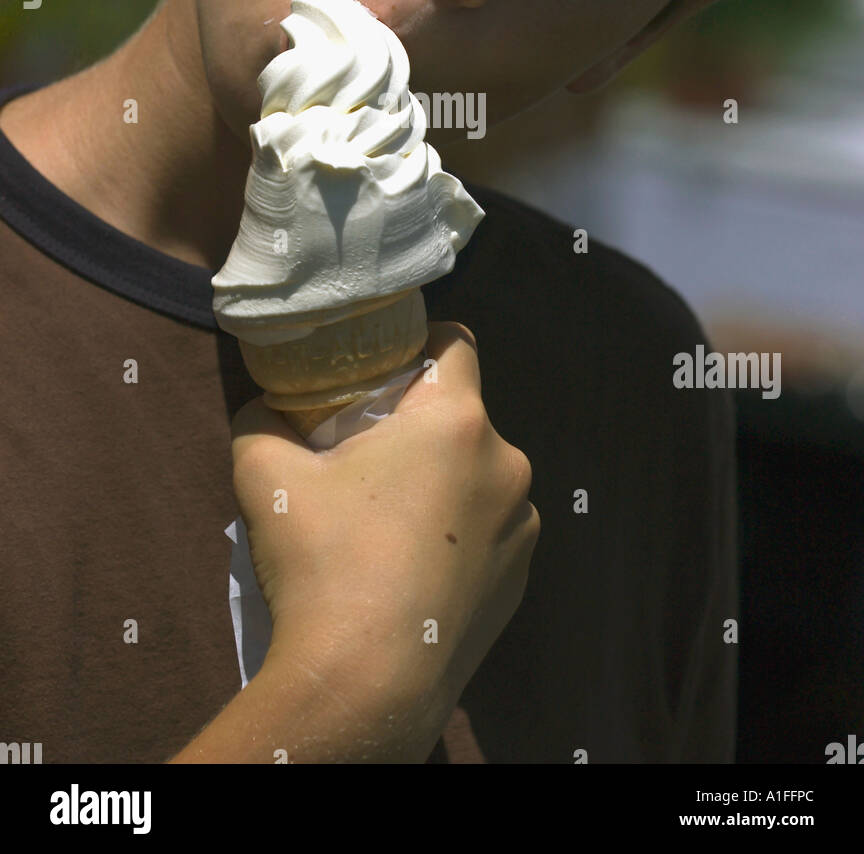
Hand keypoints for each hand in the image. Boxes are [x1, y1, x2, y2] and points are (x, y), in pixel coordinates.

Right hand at [231, 321, 538, 737]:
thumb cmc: (322, 565)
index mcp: (455, 421)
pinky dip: (455, 534)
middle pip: (460, 414)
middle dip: (415, 426)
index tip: (377, 376)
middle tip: (362, 458)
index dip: (415, 346)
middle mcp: (505, 463)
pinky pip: (487, 530)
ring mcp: (521, 524)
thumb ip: (261, 419)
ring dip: (439, 482)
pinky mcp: (521, 576)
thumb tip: (264, 406)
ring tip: (383, 525)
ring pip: (475, 475)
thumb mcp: (265, 475)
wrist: (366, 686)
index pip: (453, 342)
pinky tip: (408, 570)